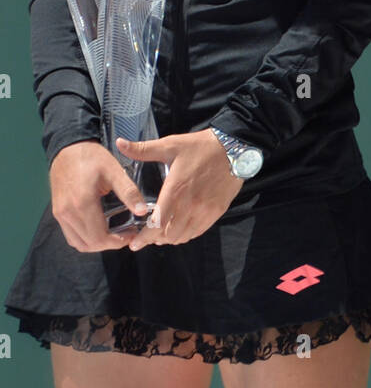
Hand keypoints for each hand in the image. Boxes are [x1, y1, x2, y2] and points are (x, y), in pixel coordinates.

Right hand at [49, 141, 150, 252]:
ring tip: (115, 234)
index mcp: (83, 203)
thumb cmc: (92, 157)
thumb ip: (129, 192)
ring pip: (79, 243)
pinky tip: (100, 230)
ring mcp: (60, 214)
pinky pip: (71, 236)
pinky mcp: (58, 212)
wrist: (68, 148)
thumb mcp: (114, 171)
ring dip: (98, 244)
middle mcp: (68, 213)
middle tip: (127, 234)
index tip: (132, 234)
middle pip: (90, 244)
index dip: (118, 242)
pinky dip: (86, 239)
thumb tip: (143, 211)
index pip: (100, 238)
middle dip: (111, 244)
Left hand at [115, 128, 243, 251]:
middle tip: (145, 236)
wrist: (233, 149)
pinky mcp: (216, 212)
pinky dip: (185, 235)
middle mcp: (190, 205)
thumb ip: (143, 149)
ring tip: (160, 235)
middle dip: (154, 239)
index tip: (135, 244)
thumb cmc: (200, 146)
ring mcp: (205, 210)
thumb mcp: (170, 145)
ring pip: (183, 236)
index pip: (157, 224)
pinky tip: (179, 230)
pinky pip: (198, 232)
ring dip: (169, 238)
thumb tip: (119, 143)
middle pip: (168, 235)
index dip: (144, 237)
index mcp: (176, 190)